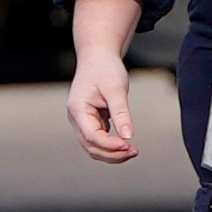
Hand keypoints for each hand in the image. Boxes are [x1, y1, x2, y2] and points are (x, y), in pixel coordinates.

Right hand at [66, 48, 142, 165]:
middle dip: (112, 153)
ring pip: (94, 146)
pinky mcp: (90, 121)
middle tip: (134, 151)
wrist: (98, 57)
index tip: (129, 145)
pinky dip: (111, 145)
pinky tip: (126, 143)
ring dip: (112, 152)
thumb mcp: (117, 89)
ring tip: (133, 151)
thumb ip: (121, 113)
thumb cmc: (106, 70)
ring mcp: (82, 121)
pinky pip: (99, 139)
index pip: (92, 136)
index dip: (110, 145)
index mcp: (78, 110)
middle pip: (91, 146)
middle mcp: (76, 119)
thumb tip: (128, 137)